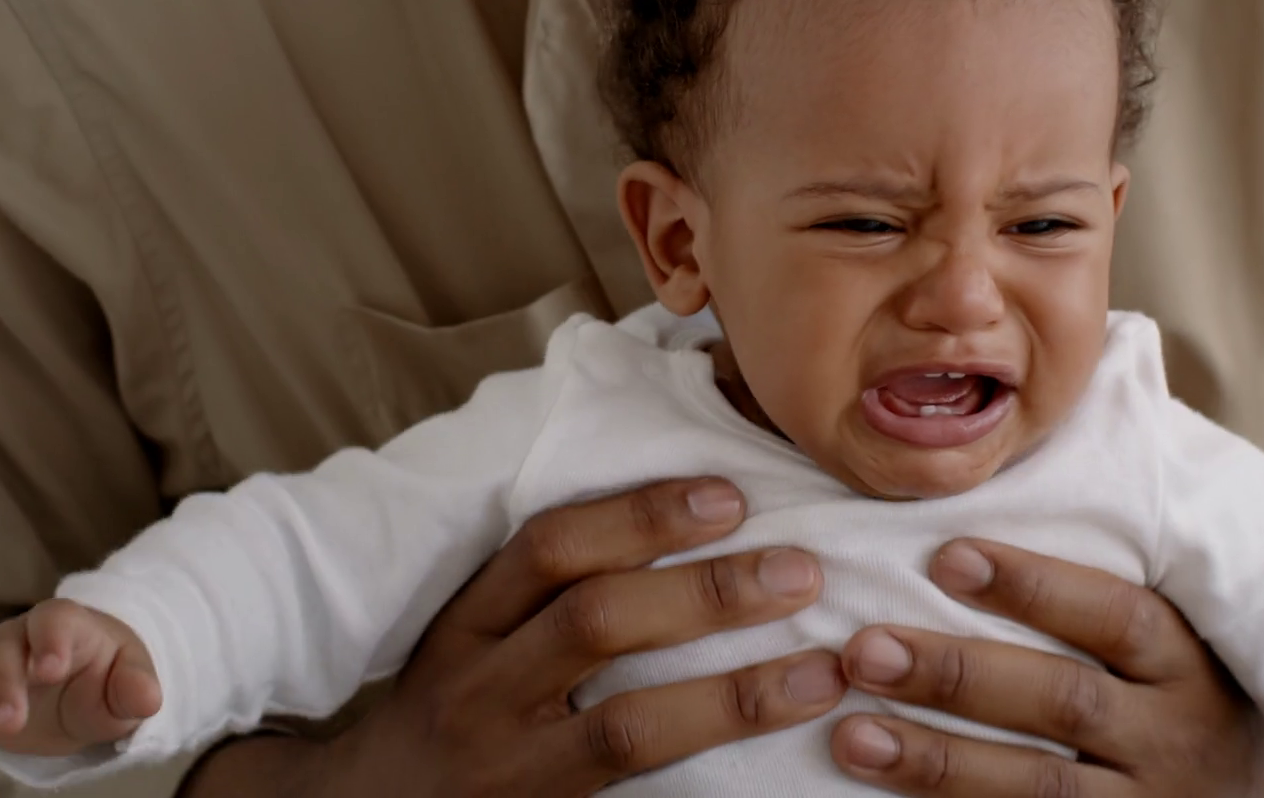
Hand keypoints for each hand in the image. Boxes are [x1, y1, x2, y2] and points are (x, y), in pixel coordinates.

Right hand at [0, 599, 162, 779]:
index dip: (49, 640)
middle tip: (11, 724)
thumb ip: (136, 687)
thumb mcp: (128, 683)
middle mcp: (16, 637)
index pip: (53, 619)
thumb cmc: (106, 677)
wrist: (79, 682)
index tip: (50, 670)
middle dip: (0, 683)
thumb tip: (147, 698)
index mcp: (64, 625)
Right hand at [235, 477, 844, 796]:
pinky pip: (628, 793)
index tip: (729, 495)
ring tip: (819, 670)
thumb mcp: (470, 639)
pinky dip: (705, 768)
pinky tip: (773, 752)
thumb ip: (546, 590)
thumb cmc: (445, 713)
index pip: (548, 546)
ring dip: (733, 695)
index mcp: (467, 622)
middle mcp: (480, 688)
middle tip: (799, 573)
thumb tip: (677, 514)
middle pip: (594, 622)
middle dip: (704, 593)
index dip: (643, 514)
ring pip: (625, 727)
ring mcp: (509, 766)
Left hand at [830, 539, 1263, 796]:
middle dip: (958, 674)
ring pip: (1036, 787)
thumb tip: (1098, 374)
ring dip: (936, 760)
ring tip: (851, 731)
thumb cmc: (1203, 675)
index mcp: (1189, 656)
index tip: (947, 555)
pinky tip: (884, 792)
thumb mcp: (1194, 610)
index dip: (1033, 585)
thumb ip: (1132, 534)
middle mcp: (1171, 732)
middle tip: (865, 647)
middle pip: (1062, 701)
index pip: (1113, 615)